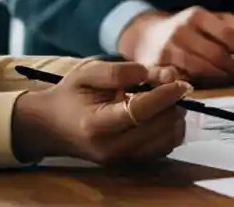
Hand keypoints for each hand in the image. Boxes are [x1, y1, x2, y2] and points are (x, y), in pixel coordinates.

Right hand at [11, 60, 190, 164]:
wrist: (50, 127)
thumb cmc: (70, 95)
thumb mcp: (87, 72)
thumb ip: (120, 71)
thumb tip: (157, 74)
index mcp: (95, 125)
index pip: (139, 112)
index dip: (165, 95)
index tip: (182, 82)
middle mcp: (109, 148)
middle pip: (158, 128)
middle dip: (173, 104)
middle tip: (176, 84)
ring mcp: (120, 160)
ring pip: (166, 141)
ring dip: (175, 117)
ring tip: (168, 97)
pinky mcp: (129, 163)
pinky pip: (162, 149)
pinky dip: (170, 129)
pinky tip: (163, 112)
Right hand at [117, 7, 233, 82]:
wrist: (147, 35)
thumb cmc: (189, 29)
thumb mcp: (213, 21)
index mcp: (198, 15)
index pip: (228, 34)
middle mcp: (181, 30)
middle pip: (217, 54)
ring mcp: (167, 49)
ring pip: (201, 69)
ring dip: (220, 75)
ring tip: (230, 76)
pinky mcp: (154, 67)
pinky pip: (180, 81)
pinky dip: (193, 84)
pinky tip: (200, 83)